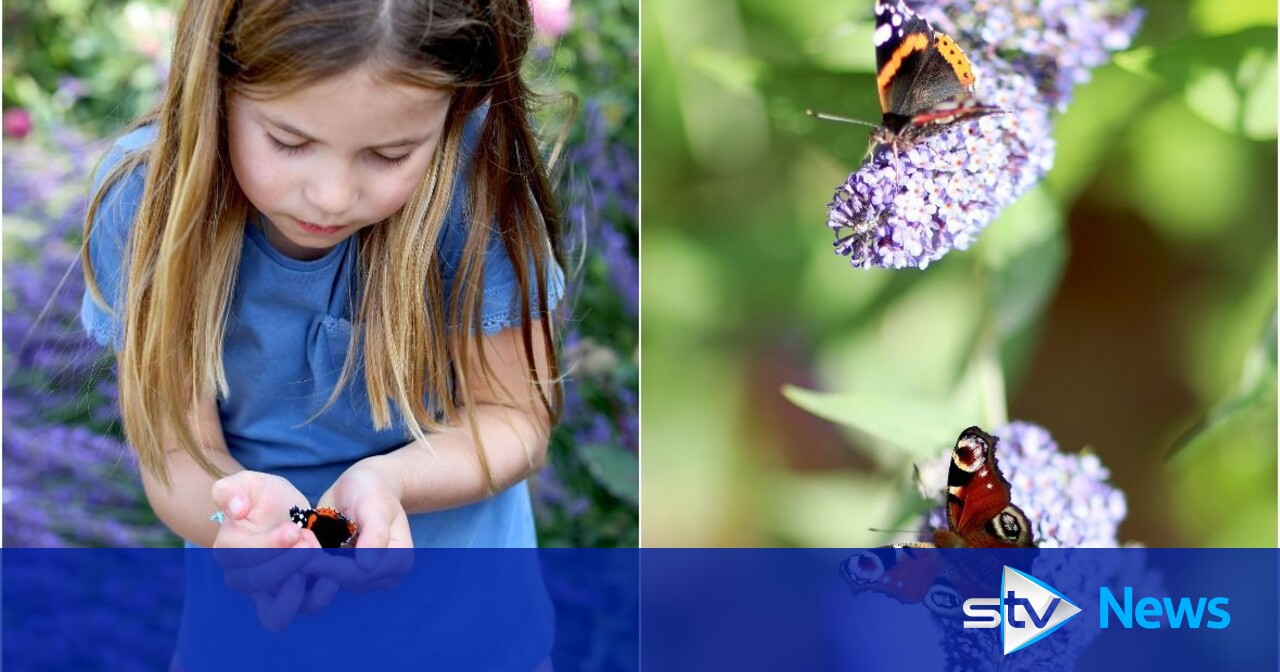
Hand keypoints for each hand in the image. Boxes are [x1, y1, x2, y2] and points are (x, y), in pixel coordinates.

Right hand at [210, 471, 322, 630]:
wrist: (288, 513)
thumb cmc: (265, 499)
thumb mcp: (250, 484)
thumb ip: (232, 490)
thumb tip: (235, 510)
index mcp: (228, 550)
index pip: (243, 557)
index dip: (270, 545)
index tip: (293, 529)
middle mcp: (242, 579)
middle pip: (257, 584)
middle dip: (287, 562)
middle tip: (308, 541)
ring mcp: (267, 593)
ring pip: (275, 614)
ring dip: (299, 589)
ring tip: (317, 560)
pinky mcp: (292, 598)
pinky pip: (301, 610)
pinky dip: (319, 596)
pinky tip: (332, 573)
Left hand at [309, 458, 414, 593]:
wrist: (362, 487)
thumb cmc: (371, 490)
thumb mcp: (374, 504)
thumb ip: (375, 533)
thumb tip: (368, 566)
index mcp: (399, 559)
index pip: (362, 574)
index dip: (334, 567)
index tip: (305, 552)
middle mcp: (386, 575)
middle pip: (347, 581)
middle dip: (320, 565)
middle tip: (294, 546)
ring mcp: (367, 579)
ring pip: (333, 583)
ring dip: (313, 565)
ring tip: (297, 543)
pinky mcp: (348, 577)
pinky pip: (325, 578)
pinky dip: (312, 564)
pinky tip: (301, 547)